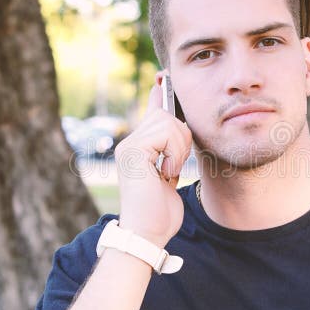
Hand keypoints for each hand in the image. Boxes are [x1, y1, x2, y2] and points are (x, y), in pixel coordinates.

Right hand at [114, 75, 192, 247]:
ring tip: (168, 173)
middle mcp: (129, 142)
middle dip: (181, 139)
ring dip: (179, 149)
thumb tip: (176, 127)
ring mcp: (128, 146)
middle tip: (172, 168)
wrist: (148, 233)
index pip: (152, 112)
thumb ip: (170, 150)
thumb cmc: (160, 211)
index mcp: (137, 147)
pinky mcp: (133, 151)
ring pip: (170, 124)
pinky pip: (167, 134)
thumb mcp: (170, 174)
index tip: (164, 76)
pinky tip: (165, 173)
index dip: (160, 94)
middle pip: (167, 116)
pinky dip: (174, 154)